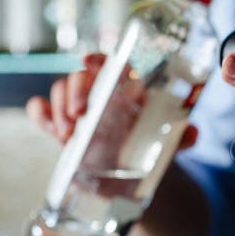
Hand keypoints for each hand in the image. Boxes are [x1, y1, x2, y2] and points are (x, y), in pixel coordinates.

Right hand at [26, 53, 197, 148]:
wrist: (128, 175)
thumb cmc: (149, 148)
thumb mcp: (169, 144)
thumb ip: (183, 138)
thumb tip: (194, 133)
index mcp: (128, 91)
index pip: (114, 66)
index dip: (101, 59)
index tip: (89, 60)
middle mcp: (101, 94)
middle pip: (82, 76)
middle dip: (76, 91)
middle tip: (80, 114)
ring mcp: (78, 108)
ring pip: (60, 89)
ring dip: (59, 107)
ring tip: (70, 133)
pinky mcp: (60, 125)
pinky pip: (41, 109)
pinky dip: (40, 113)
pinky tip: (47, 123)